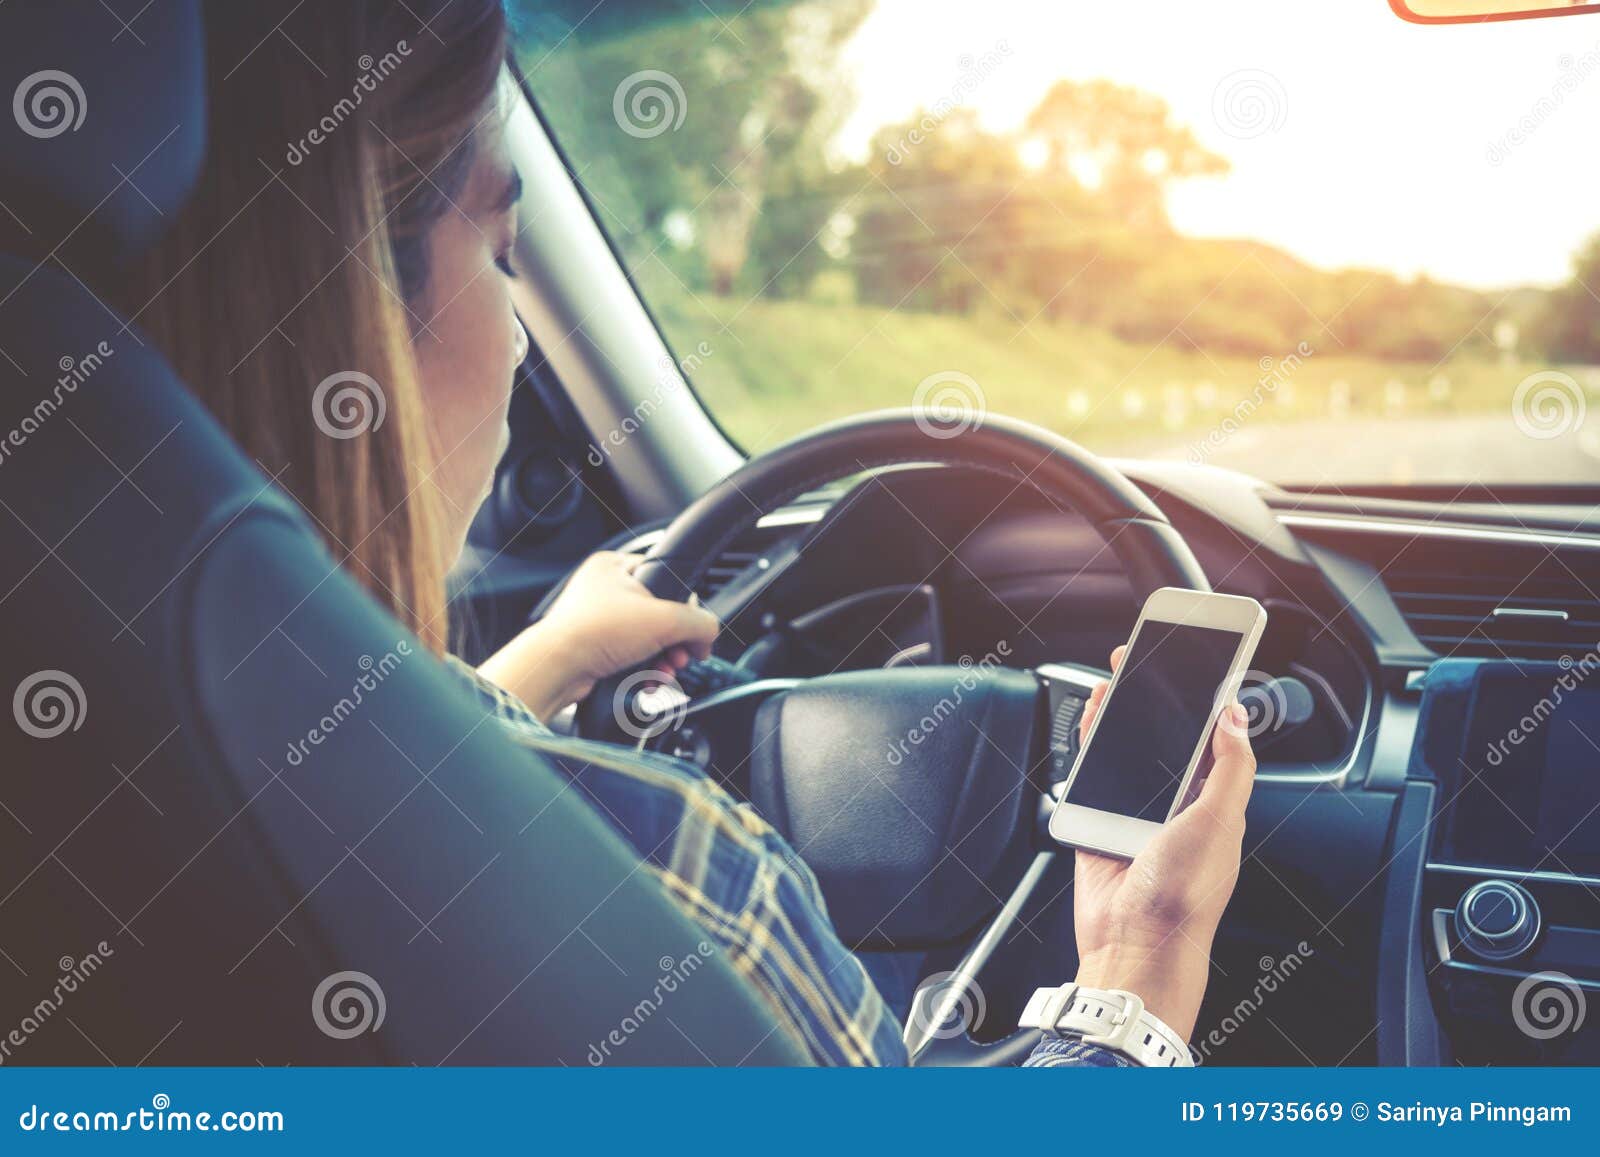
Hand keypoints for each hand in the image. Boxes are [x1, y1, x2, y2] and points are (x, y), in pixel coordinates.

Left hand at [478, 551, 719, 720]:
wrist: (557, 669)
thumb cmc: (594, 633)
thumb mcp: (664, 619)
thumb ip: (698, 622)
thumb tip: (709, 635)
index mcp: (615, 566)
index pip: (667, 579)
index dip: (686, 608)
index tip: (696, 632)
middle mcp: (604, 590)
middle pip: (660, 615)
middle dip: (675, 642)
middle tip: (682, 656)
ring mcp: (597, 621)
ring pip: (647, 640)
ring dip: (663, 660)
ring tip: (665, 672)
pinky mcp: (594, 649)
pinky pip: (631, 658)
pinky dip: (644, 671)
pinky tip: (649, 681)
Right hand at [1069, 645, 1256, 1042]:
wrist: (1132, 945)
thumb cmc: (1183, 899)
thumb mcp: (1218, 824)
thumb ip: (1230, 769)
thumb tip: (1235, 717)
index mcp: (1213, 804)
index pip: (1212, 738)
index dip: (1204, 699)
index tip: (1196, 663)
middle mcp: (1176, 806)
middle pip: (1163, 738)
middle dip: (1152, 699)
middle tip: (1139, 660)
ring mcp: (1137, 814)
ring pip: (1126, 752)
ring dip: (1117, 716)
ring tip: (1110, 682)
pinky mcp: (1101, 824)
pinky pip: (1093, 777)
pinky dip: (1089, 747)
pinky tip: (1089, 723)